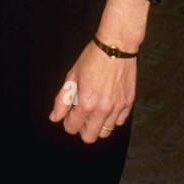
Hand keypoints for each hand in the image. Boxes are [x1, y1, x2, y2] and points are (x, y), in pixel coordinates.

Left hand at [47, 0, 147, 142]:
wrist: (116, 46)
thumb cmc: (92, 58)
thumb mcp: (72, 76)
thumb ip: (62, 100)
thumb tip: (55, 117)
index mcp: (86, 103)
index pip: (72, 128)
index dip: (68, 122)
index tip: (69, 114)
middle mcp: (103, 110)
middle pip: (90, 137)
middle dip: (82, 129)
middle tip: (81, 115)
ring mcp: (118, 108)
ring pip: (105, 132)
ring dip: (97, 125)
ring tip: (94, 109)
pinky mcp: (129, 103)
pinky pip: (119, 122)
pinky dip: (112, 118)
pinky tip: (107, 105)